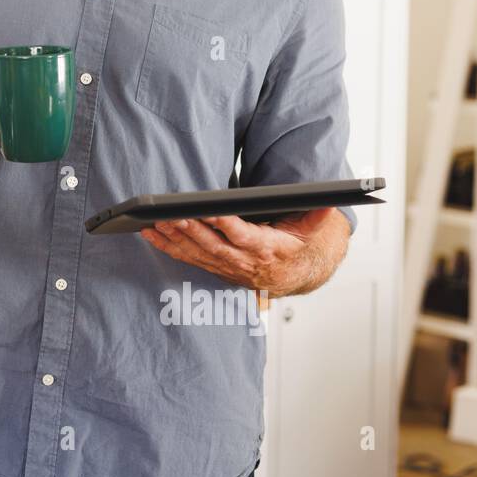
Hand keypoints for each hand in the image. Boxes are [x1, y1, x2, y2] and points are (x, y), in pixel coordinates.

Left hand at [138, 207, 345, 296]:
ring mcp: (228, 268)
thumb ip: (317, 215)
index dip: (228, 226)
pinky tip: (150, 233)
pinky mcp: (215, 268)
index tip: (212, 212)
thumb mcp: (314, 228)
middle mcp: (245, 263)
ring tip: (154, 222)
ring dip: (174, 238)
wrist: (297, 274)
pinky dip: (168, 246)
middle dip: (191, 230)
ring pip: (197, 253)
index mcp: (269, 251)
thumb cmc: (301, 245)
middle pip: (214, 246)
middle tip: (171, 215)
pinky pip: (188, 257)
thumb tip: (326, 202)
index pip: (245, 237)